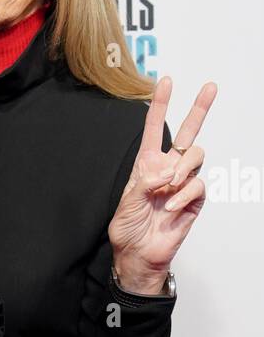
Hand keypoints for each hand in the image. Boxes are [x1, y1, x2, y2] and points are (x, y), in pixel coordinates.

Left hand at [108, 75, 215, 293]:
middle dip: (199, 109)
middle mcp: (167, 169)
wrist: (138, 255)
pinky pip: (197, 186)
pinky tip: (171, 207)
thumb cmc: (128, 228)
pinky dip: (184, 194)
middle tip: (210, 87)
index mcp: (147, 165)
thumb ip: (144, 183)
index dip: (160, 106)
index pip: (154, 129)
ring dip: (181, 169)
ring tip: (167, 188)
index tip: (165, 81)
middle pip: (188, 133)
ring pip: (196, 156)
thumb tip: (167, 171)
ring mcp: (183, 183)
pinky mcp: (194, 200)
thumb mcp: (127, 202)